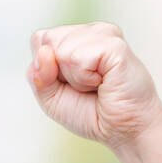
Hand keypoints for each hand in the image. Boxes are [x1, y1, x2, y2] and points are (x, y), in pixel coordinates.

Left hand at [26, 21, 161, 150]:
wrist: (124, 130)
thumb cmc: (92, 114)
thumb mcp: (51, 98)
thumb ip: (38, 75)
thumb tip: (44, 51)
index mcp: (75, 38)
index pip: (40, 39)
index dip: (46, 69)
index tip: (70, 84)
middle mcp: (90, 31)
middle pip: (47, 40)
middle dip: (59, 73)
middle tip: (85, 87)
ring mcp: (104, 34)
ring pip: (62, 48)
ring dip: (74, 78)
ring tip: (96, 85)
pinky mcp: (114, 45)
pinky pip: (77, 58)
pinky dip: (84, 79)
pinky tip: (103, 82)